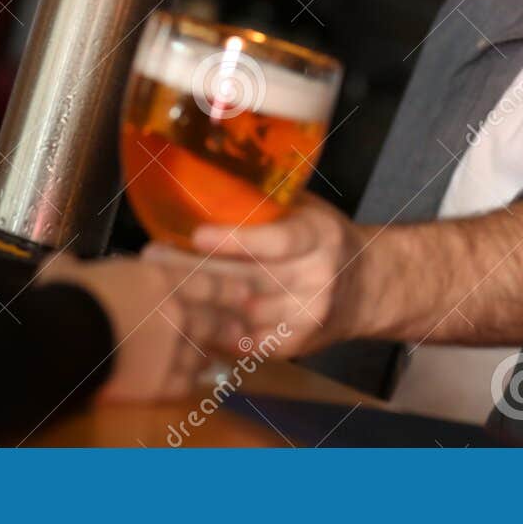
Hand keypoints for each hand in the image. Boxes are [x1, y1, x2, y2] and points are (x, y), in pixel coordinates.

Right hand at [35, 253, 245, 401]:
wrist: (65, 340)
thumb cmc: (69, 298)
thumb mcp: (68, 273)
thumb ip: (70, 267)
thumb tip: (57, 261)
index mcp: (158, 281)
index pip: (206, 284)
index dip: (227, 289)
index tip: (244, 292)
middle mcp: (174, 313)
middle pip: (211, 320)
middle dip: (226, 325)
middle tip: (239, 329)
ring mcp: (171, 350)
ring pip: (201, 354)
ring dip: (207, 356)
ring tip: (215, 360)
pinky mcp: (159, 383)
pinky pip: (185, 384)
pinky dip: (191, 384)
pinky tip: (194, 385)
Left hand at [142, 194, 367, 358]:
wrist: (369, 285)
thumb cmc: (323, 238)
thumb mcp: (308, 210)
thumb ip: (269, 204)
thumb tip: (207, 179)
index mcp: (320, 236)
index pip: (277, 241)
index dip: (236, 240)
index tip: (196, 235)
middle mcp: (318, 278)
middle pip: (250, 280)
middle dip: (197, 272)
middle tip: (153, 260)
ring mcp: (308, 316)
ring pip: (243, 314)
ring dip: (200, 303)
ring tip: (158, 290)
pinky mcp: (296, 345)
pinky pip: (247, 343)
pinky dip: (215, 331)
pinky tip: (187, 318)